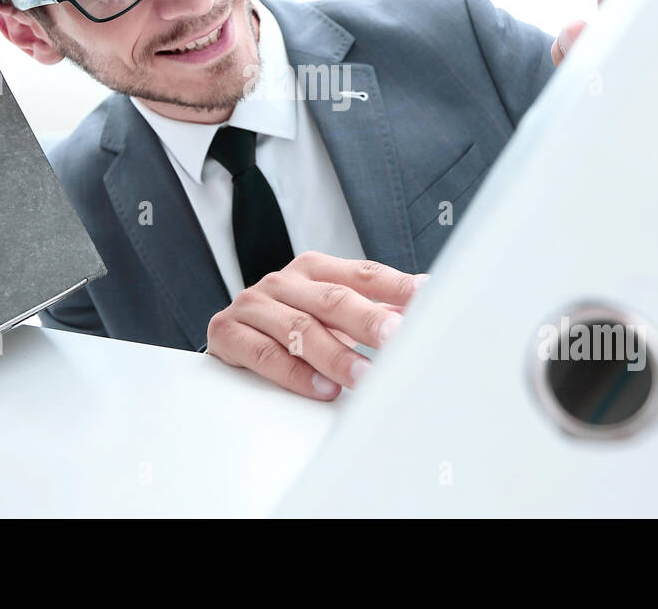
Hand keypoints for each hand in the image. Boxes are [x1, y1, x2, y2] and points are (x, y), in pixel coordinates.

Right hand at [204, 251, 425, 400]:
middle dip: (368, 320)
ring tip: (365, 377)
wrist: (232, 336)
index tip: (428, 298)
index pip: (361, 273)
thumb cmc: (294, 323)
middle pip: (332, 299)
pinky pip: (265, 354)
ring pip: (299, 329)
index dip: (395, 285)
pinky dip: (296, 375)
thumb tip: (430, 303)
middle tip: (397, 338)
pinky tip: (324, 389)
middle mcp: (282, 281)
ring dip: (336, 356)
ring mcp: (253, 305)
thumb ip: (377, 306)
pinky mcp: (227, 333)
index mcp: (313, 268)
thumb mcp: (333, 311)